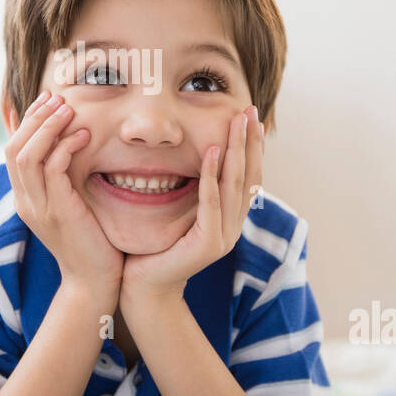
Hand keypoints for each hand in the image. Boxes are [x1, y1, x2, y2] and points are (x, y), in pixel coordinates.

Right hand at [4, 91, 124, 299]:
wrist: (95, 281)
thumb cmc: (90, 240)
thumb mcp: (71, 203)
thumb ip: (65, 177)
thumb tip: (72, 141)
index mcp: (24, 198)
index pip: (12, 150)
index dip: (28, 121)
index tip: (48, 100)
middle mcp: (25, 201)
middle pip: (13, 148)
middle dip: (35, 118)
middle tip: (57, 98)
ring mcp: (38, 208)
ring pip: (27, 156)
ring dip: (48, 128)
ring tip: (69, 109)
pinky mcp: (58, 212)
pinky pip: (53, 170)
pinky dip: (66, 147)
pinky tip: (84, 136)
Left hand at [120, 105, 264, 305]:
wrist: (142, 285)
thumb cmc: (155, 245)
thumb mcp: (178, 210)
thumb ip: (193, 188)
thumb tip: (196, 153)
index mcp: (230, 218)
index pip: (249, 176)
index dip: (253, 146)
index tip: (251, 117)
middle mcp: (233, 226)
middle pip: (249, 176)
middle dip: (250, 141)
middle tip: (250, 110)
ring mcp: (225, 236)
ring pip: (235, 185)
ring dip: (237, 150)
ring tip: (237, 123)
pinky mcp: (210, 244)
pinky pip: (212, 202)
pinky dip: (212, 175)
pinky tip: (212, 151)